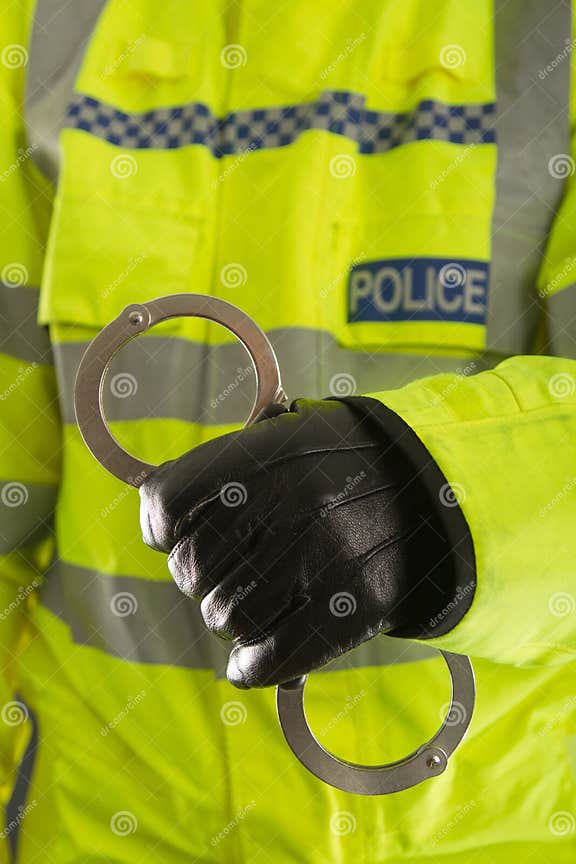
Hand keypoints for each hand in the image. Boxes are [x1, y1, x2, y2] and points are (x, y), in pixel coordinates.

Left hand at [139, 398, 456, 687]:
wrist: (425, 493)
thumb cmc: (336, 467)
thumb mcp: (282, 435)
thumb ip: (221, 467)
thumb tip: (159, 528)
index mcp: (263, 456)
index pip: (167, 505)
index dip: (162, 529)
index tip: (176, 535)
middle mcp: (287, 504)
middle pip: (191, 570)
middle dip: (201, 579)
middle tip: (231, 572)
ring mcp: (318, 559)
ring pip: (226, 618)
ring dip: (230, 621)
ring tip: (255, 605)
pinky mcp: (349, 609)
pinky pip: (267, 660)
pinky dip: (251, 667)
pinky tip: (252, 662)